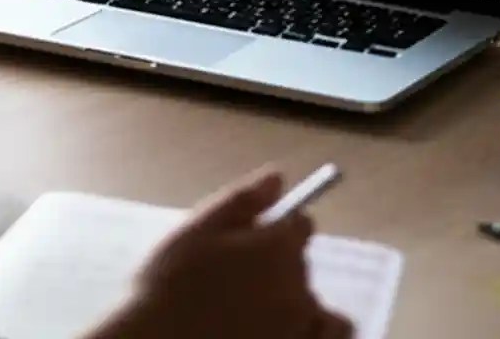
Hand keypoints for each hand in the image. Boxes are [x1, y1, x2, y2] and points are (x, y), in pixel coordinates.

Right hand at [87, 170, 353, 338]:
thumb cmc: (169, 287)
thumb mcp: (197, 232)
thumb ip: (242, 201)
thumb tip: (279, 176)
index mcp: (278, 246)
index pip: (300, 224)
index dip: (277, 229)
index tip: (252, 242)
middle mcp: (298, 282)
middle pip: (299, 262)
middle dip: (273, 266)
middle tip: (232, 282)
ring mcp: (301, 322)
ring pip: (310, 300)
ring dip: (289, 300)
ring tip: (247, 312)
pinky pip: (330, 332)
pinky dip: (317, 329)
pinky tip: (286, 329)